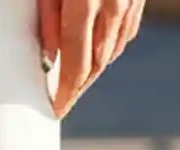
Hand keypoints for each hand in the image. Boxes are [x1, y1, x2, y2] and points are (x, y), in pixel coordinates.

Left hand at [38, 0, 144, 118]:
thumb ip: (48, 18)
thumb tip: (48, 60)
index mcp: (85, 3)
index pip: (76, 64)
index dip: (67, 92)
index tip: (58, 108)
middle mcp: (114, 5)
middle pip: (97, 63)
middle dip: (79, 86)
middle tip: (64, 100)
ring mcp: (131, 1)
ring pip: (114, 49)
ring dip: (95, 68)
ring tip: (76, 80)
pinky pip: (127, 31)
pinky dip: (111, 47)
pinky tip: (98, 51)